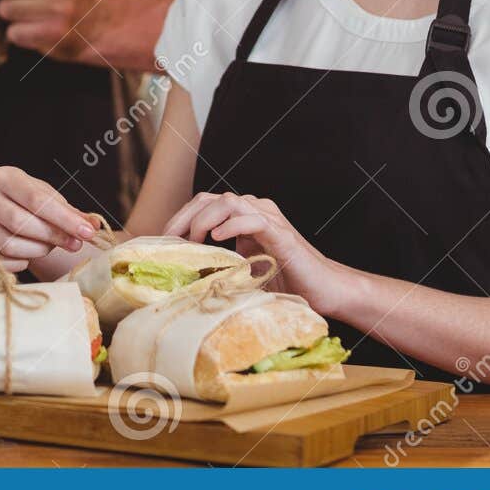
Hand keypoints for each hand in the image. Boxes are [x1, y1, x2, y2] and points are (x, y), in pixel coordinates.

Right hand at [0, 165, 101, 272]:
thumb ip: (74, 215)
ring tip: (47, 247)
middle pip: (19, 222)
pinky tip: (27, 256)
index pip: (35, 199)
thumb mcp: (54, 203)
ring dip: (36, 251)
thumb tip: (93, 226)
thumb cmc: (33, 206)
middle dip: (51, 237)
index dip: (63, 219)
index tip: (87, 233)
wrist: (9, 212)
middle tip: (73, 244)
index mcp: (4, 176)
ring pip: (8, 244)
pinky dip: (17, 263)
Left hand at [164, 191, 346, 310]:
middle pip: (209, 199)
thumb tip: (183, 275)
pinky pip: (252, 218)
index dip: (181, 218)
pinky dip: (231, 225)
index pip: (204, 205)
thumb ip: (220, 265)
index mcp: (243, 218)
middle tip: (170, 241)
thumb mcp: (244, 273)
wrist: (325, 290)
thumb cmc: (286, 284)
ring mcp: (269, 219)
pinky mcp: (281, 234)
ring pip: (228, 201)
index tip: (164, 241)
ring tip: (193, 242)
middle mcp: (255, 212)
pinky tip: (218, 239)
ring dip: (204, 220)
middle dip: (185, 217)